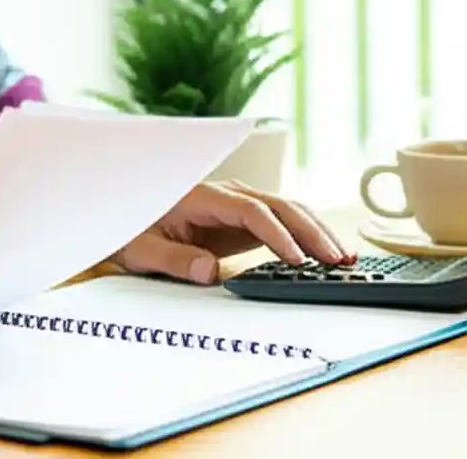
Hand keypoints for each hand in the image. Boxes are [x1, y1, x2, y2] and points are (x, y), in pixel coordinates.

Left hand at [111, 180, 354, 284]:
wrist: (123, 220)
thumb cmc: (129, 232)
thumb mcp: (142, 251)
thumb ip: (174, 260)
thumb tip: (210, 270)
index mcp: (201, 198)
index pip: (250, 210)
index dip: (277, 233)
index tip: (296, 259)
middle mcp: (225, 195)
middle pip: (278, 205)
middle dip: (311, 231)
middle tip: (336, 260)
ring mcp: (237, 204)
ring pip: (286, 210)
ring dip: (316, 231)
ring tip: (343, 258)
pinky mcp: (243, 218)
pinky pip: (281, 221)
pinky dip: (306, 234)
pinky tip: (325, 254)